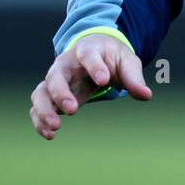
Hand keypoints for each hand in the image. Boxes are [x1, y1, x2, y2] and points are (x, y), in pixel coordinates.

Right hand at [29, 33, 151, 139]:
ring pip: (41, 92)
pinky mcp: (51, 95)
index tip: (103, 80)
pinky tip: (50, 134)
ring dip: (45, 110)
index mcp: (87, 50)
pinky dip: (40, 120)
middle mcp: (66, 64)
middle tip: (73, 110)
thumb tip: (146, 95)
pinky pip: (38, 107)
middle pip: (55, 75)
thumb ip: (133, 78)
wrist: (95, 51)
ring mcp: (55, 80)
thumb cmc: (111, 57)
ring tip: (56, 128)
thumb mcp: (126, 62)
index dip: (94, 66)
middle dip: (61, 93)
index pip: (88, 55)